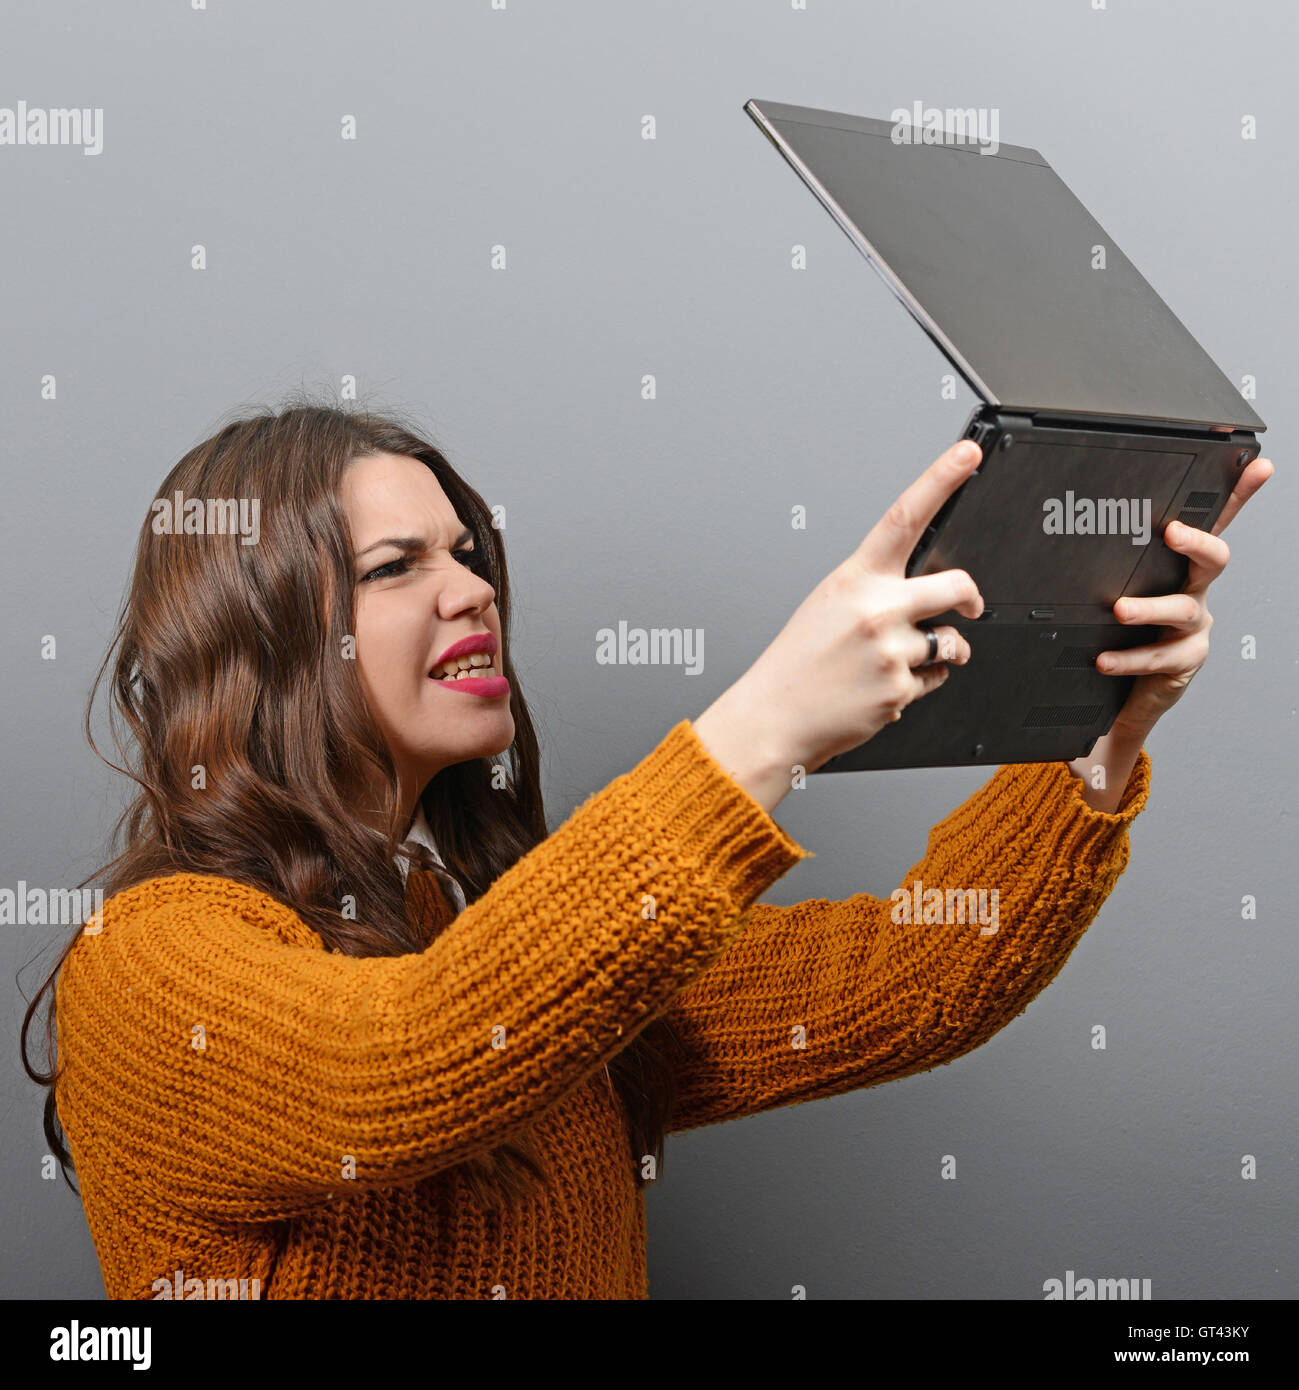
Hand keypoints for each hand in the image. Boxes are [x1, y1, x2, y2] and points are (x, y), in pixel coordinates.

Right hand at [695, 439, 984, 804]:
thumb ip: (875, 590)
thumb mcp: (826, 606)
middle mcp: (876, 610)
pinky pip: (935, 679)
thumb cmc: (796, 663)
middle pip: (956, 586)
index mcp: (854, 579)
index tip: (967, 454)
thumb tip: (926, 590)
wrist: (772, 718)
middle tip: (969, 605)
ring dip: (938, 651)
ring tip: (892, 661)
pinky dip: (917, 684)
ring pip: (950, 642)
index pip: (904, 517)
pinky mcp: (900, 689)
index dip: (940, 479)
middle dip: (971, 598)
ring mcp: (890, 651)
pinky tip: (881, 687)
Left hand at [1099, 456, 1273, 740]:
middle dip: (1197, 542)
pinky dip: (1127, 658)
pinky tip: (1104, 659)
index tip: (1256, 465)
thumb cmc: (1126, 628)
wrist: (1131, 685)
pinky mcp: (1184, 659)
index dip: (1240, 493)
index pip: (1215, 522)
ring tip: (1119, 610)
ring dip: (1149, 608)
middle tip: (1172, 532)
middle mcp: (1196, 590)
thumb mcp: (1122, 585)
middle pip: (1213, 559)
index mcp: (1183, 566)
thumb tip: (1081, 516)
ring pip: (1181, 609)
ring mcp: (1193, 626)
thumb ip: (1112, 557)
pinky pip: (1158, 656)